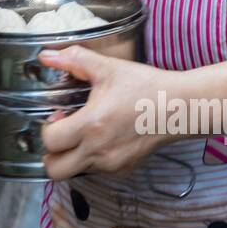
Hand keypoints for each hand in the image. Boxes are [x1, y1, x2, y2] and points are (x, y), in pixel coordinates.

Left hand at [38, 46, 169, 179]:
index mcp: (92, 125)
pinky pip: (96, 172)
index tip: (58, 115)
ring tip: (85, 133)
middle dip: (51, 153)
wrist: (180, 108)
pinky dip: (91, 159)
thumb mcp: (108, 68)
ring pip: (75, 172)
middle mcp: (99, 151)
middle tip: (63, 132)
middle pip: (55, 169)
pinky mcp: (124, 170)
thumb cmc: (146, 87)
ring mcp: (112, 164)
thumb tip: (46, 55)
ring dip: (71, 156)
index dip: (48, 127)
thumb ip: (74, 59)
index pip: (50, 141)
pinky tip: (103, 139)